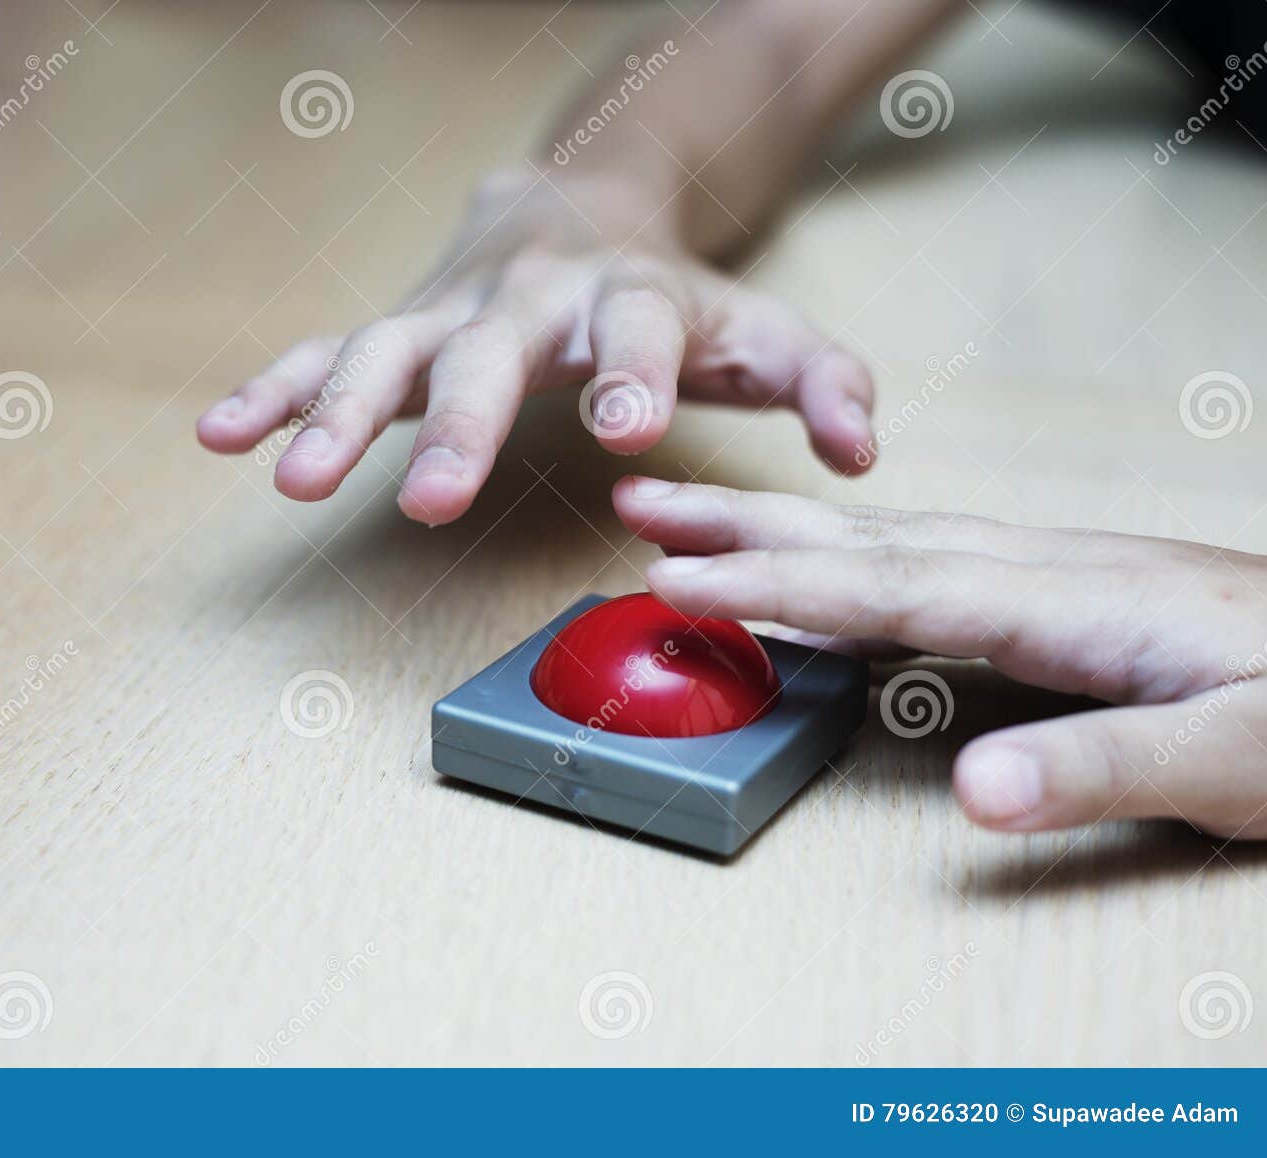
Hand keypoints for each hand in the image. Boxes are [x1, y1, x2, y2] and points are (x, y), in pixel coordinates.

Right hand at [197, 171, 876, 525]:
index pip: (634, 329)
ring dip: (336, 415)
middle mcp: (527, 297)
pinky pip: (322, 353)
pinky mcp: (394, 324)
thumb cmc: (670, 293)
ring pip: (383, 354)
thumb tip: (862, 450)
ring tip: (294, 481)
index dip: (632, 374)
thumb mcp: (756, 331)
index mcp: (625, 296)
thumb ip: (818, 382)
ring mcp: (448, 309)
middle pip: (490, 354)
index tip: (626, 433)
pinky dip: (273, 390)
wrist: (577, 204)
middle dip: (461, 424)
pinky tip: (220, 435)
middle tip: (434, 503)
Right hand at [614, 476, 1266, 837]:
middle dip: (742, 523)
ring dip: (784, 528)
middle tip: (641, 503)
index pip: (887, 592)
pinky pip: (926, 558)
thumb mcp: (1232, 762)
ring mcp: (1055, 571)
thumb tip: (969, 793)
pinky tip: (838, 568)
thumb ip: (1100, 769)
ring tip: (701, 519)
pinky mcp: (1067, 590)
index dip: (772, 590)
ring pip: (888, 538)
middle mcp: (1045, 570)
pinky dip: (850, 554)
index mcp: (1067, 605)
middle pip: (864, 539)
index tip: (674, 584)